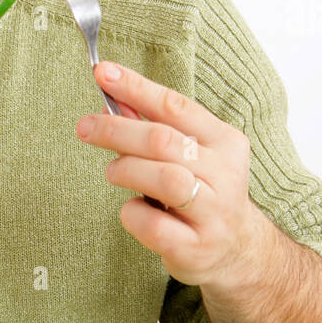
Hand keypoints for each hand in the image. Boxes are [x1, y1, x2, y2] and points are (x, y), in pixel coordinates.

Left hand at [76, 61, 258, 287]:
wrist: (236, 249)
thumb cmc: (202, 193)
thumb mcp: (187, 155)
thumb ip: (154, 128)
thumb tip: (112, 98)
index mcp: (225, 141)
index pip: (176, 106)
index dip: (137, 88)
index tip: (102, 73)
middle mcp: (226, 174)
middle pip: (164, 141)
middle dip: (117, 130)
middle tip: (85, 128)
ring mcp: (214, 213)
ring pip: (164, 178)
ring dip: (126, 170)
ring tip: (114, 173)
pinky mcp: (195, 247)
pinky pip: (152, 223)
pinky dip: (132, 213)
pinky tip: (135, 210)